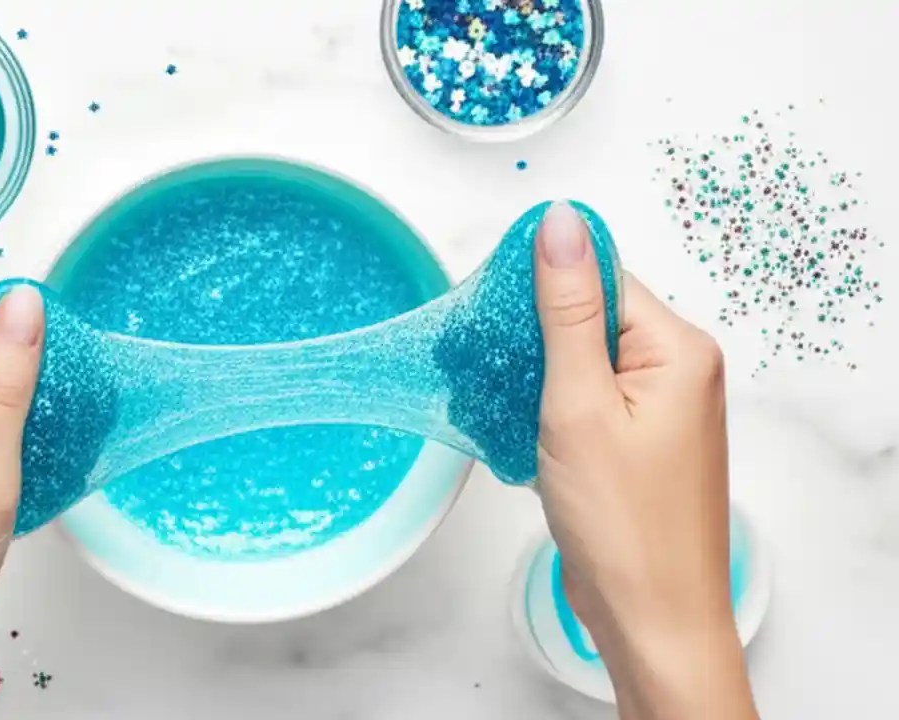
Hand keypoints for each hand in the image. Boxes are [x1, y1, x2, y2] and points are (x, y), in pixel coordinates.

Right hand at [532, 203, 756, 719]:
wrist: (652, 619)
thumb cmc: (624, 524)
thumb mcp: (579, 404)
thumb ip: (567, 309)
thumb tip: (559, 221)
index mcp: (678, 349)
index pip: (601, 276)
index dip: (538, 286)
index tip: (485, 312)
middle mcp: (678, 370)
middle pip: (588, 316)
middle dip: (528, 337)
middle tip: (480, 368)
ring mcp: (659, 408)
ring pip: (579, 360)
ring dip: (531, 377)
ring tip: (492, 405)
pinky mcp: (637, 441)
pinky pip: (584, 399)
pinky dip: (544, 409)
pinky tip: (514, 433)